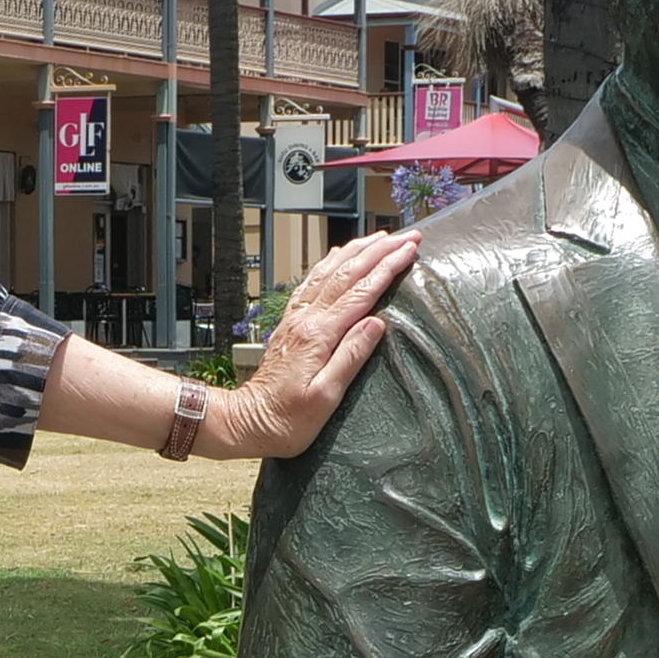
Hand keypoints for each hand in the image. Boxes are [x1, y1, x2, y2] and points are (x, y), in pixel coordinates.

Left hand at [214, 229, 413, 456]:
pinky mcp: (290, 323)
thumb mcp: (325, 396)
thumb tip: (376, 324)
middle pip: (347, 273)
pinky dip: (330, 263)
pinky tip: (338, 255)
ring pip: (330, 272)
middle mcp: (305, 318)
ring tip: (381, 237)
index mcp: (318, 334)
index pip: (361, 292)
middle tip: (408, 236)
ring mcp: (296, 318)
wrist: (248, 421)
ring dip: (357, 251)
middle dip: (380, 250)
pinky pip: (312, 282)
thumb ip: (351, 357)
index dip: (388, 268)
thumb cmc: (287, 419)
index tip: (410, 251)